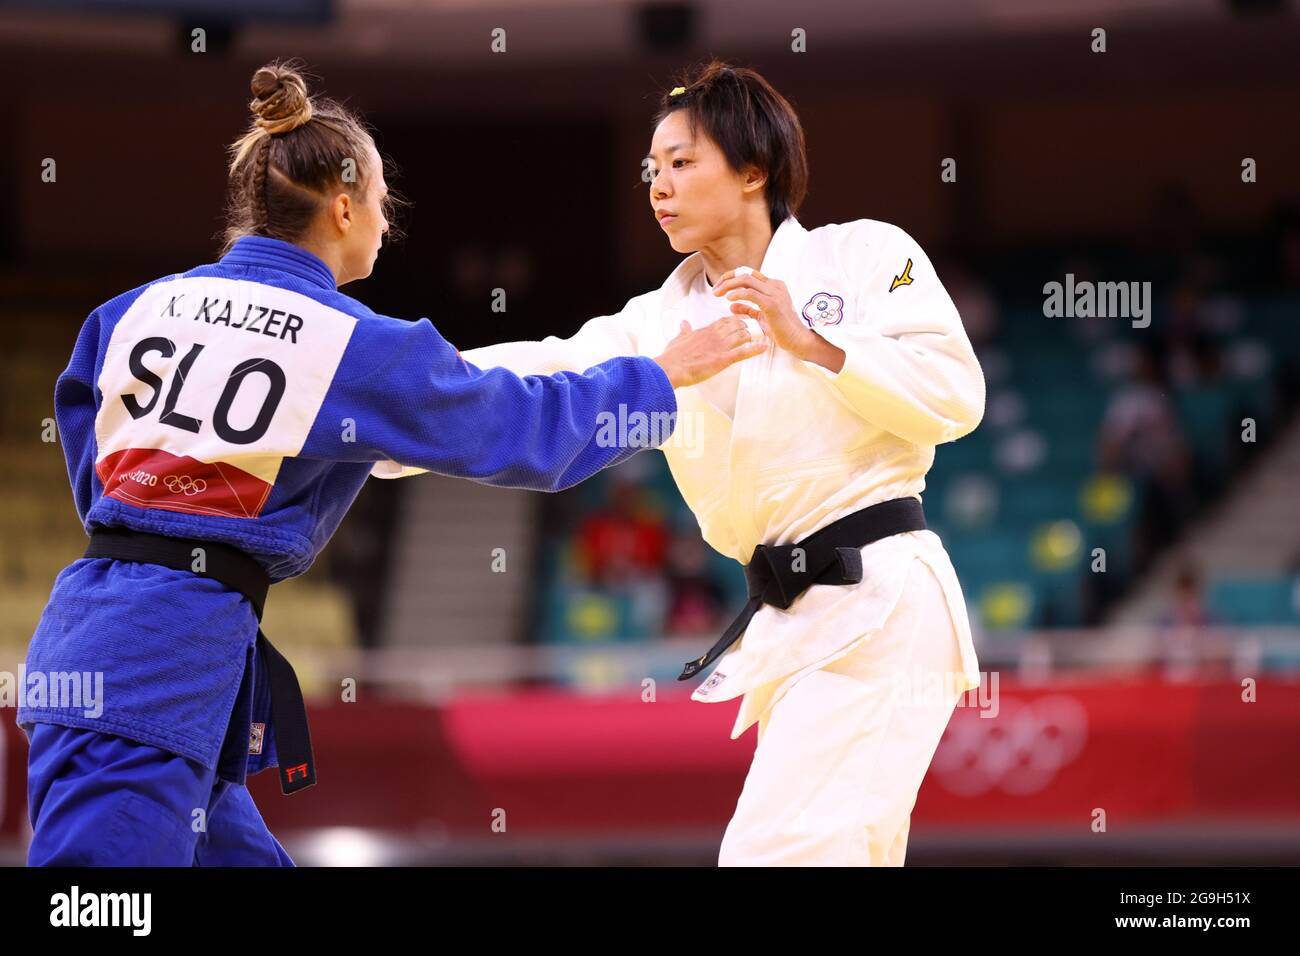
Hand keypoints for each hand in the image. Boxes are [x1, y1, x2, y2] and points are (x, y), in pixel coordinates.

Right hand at [653, 317, 766, 388]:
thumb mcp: (678, 339)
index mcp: (705, 331)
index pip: (725, 321)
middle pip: (737, 325)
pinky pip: (743, 352)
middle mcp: (715, 336)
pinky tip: (764, 347)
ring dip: (752, 336)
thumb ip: (684, 330)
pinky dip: (755, 349)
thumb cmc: (672, 356)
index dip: (735, 321)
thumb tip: (683, 323)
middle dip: (747, 327)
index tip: (742, 322)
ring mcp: (720, 347)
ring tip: (761, 338)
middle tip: (756, 331)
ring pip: (742, 335)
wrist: (670, 368)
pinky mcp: (722, 359)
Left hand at [711, 268, 843, 371]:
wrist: (797, 339)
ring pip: (746, 279)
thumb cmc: (781, 330)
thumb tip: (732, 306)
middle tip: (715, 290)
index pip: (748, 273)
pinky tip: (729, 299)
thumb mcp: (761, 317)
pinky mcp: (772, 303)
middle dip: (727, 279)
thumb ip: (748, 309)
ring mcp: (774, 293)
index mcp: (773, 286)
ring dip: (728, 285)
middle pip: (745, 273)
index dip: (731, 277)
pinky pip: (750, 293)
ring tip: (717, 293)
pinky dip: (737, 294)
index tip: (720, 286)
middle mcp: (774, 285)